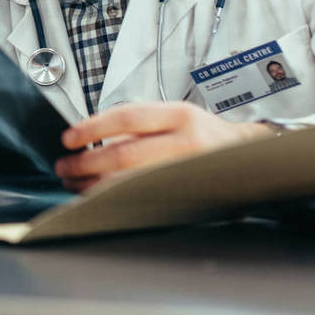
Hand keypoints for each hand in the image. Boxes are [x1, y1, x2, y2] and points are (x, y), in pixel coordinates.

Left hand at [54, 102, 271, 192]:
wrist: (250, 156)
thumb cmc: (203, 135)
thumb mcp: (175, 117)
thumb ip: (138, 126)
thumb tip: (89, 137)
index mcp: (180, 115)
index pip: (127, 117)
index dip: (92, 128)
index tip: (68, 138)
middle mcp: (186, 141)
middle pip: (125, 154)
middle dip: (86, 162)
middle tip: (64, 166)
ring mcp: (189, 171)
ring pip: (131, 181)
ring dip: (94, 185)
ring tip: (74, 183)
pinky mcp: (190, 196)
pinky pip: (144, 199)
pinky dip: (116, 199)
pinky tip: (98, 198)